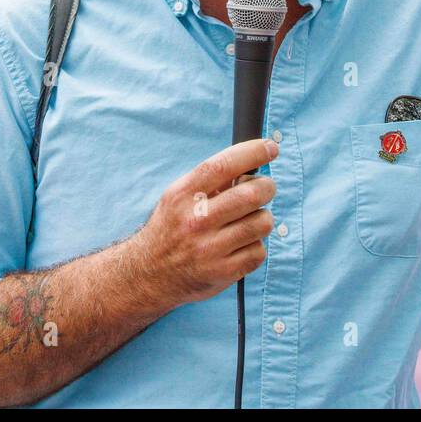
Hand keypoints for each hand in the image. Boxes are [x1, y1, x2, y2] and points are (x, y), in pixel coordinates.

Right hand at [130, 138, 277, 307]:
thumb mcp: (178, 196)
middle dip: (267, 187)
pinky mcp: (224, 272)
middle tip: (265, 188)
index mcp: (183, 196)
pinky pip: (260, 250)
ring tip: (249, 220)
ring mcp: (211, 249)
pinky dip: (256, 245)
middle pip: (251, 194)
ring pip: (262, 222)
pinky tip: (241, 244)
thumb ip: (210, 181)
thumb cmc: (172, 228)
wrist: (149, 274)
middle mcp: (196, 221)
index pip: (222, 166)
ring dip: (262, 218)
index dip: (252, 153)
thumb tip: (251, 165)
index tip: (271, 148)